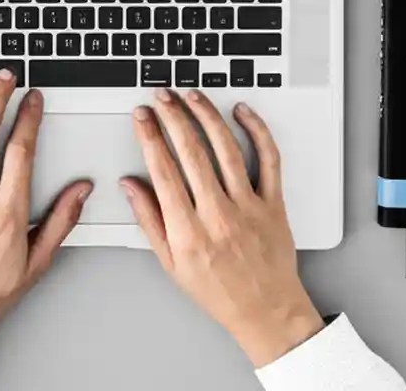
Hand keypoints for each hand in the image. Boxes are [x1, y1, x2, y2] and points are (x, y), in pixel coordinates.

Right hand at [121, 89, 325, 366]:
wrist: (265, 311)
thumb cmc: (218, 291)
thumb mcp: (170, 263)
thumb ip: (149, 220)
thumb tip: (130, 184)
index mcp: (188, 231)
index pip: (163, 170)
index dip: (149, 136)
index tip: (141, 116)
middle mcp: (218, 215)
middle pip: (191, 152)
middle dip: (172, 116)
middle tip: (161, 96)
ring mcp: (249, 207)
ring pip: (226, 148)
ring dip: (206, 115)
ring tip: (191, 95)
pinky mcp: (274, 203)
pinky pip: (269, 159)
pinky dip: (257, 130)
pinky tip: (242, 112)